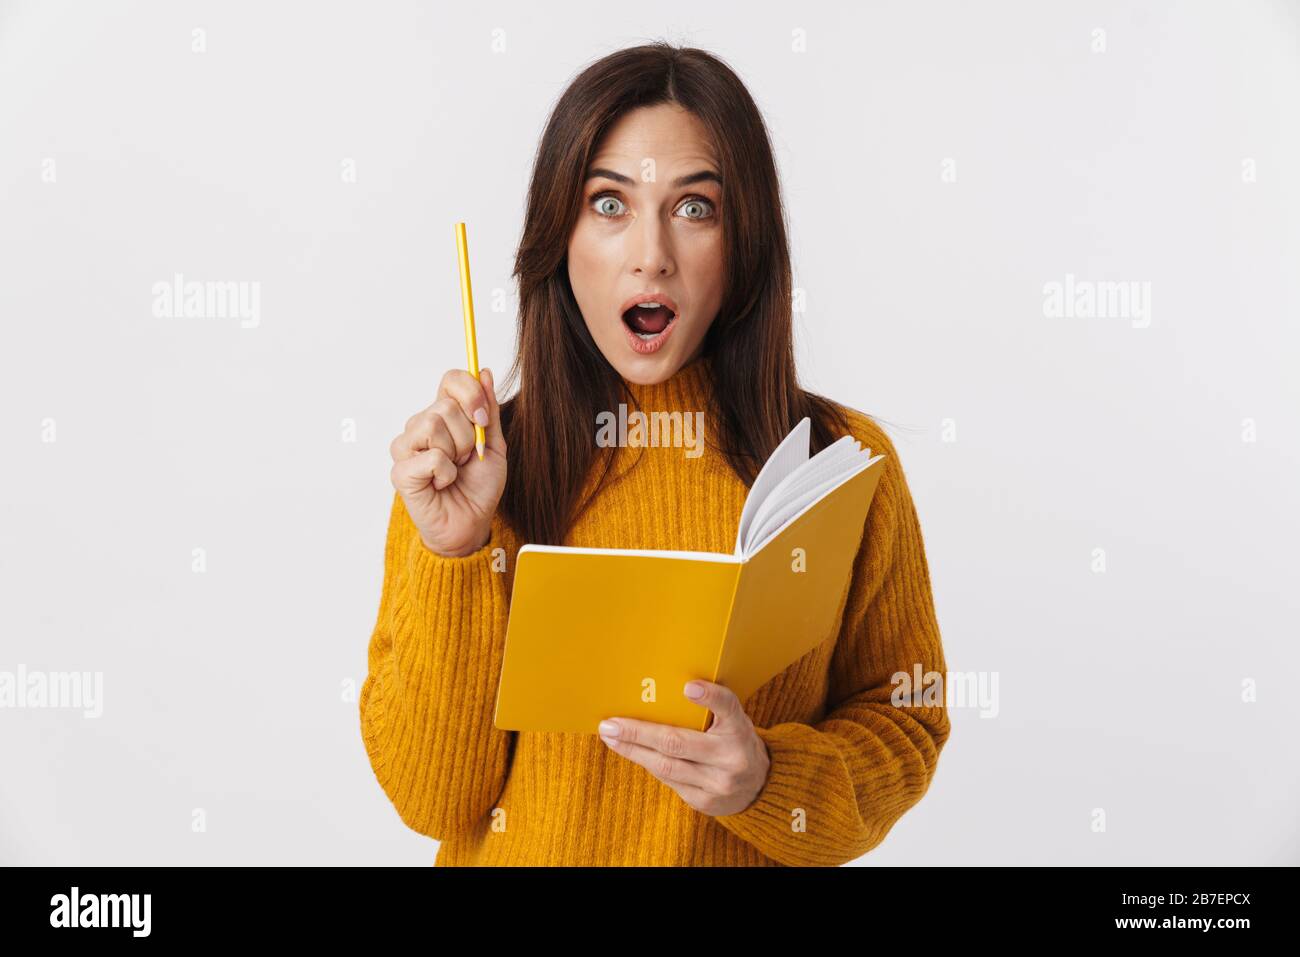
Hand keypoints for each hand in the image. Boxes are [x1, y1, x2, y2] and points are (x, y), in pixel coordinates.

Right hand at [389, 367, 506, 557]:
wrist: (472, 523)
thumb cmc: (479, 486)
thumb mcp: (494, 444)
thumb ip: (488, 410)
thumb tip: (483, 371)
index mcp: (443, 414)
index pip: (451, 379)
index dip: (470, 392)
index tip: (482, 417)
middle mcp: (420, 425)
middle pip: (446, 406)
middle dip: (468, 436)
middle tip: (467, 459)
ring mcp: (406, 447)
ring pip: (434, 426)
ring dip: (457, 454)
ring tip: (454, 471)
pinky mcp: (400, 471)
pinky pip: (432, 457)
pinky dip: (446, 473)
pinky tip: (441, 484)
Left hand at [597, 680, 770, 816]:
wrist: (760, 787)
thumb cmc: (736, 741)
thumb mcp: (733, 721)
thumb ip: (711, 709)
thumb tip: (661, 692)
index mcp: (740, 729)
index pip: (728, 708)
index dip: (710, 697)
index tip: (689, 688)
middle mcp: (731, 757)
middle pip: (678, 743)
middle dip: (639, 732)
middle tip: (610, 724)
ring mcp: (717, 783)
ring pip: (666, 766)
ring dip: (633, 750)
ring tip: (611, 737)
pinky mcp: (704, 802)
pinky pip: (668, 780)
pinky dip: (647, 762)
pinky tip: (630, 751)